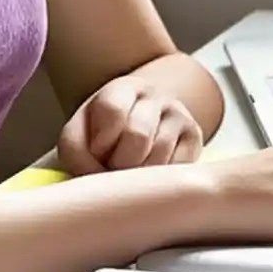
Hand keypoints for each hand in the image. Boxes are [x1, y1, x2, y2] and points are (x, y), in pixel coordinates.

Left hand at [59, 76, 203, 174]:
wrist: (145, 123)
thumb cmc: (105, 134)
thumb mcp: (82, 133)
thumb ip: (77, 151)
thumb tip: (97, 182)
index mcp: (121, 88)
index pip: (112, 110)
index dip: (101, 142)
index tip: (97, 153)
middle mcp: (155, 96)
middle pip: (137, 136)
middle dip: (119, 163)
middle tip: (115, 168)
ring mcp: (179, 115)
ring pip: (158, 157)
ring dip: (139, 177)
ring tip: (132, 172)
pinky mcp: (195, 138)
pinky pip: (177, 169)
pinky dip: (160, 182)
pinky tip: (152, 174)